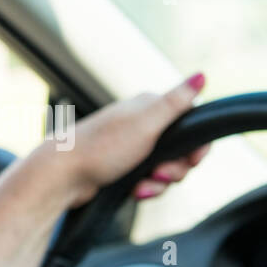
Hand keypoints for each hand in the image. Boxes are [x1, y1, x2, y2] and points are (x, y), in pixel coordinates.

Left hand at [39, 73, 210, 207]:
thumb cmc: (102, 147)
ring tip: (142, 186)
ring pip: (166, 169)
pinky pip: (149, 180)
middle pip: (181, 151)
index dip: (195, 148)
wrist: (63, 175)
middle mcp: (142, 123)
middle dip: (176, 169)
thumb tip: (202, 74)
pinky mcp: (124, 167)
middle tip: (159, 174)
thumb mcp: (146, 123)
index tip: (190, 160)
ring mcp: (132, 146)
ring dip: (159, 183)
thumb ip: (176, 102)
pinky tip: (135, 191)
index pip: (192, 125)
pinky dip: (146, 188)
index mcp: (150, 107)